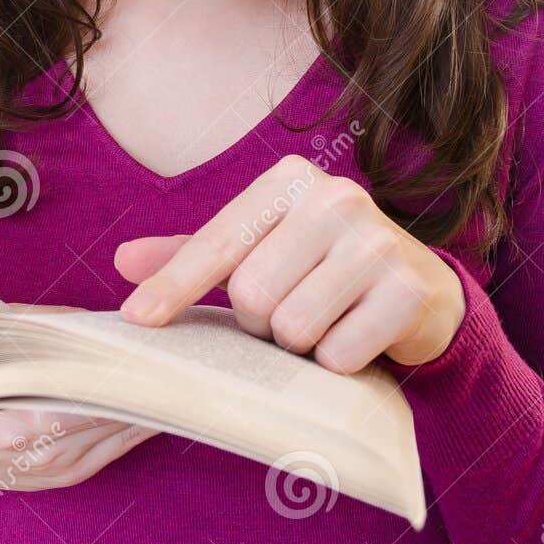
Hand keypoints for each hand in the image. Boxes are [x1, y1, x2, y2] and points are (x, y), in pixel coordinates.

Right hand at [0, 301, 157, 488]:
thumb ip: (36, 332)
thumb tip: (89, 320)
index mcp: (13, 426)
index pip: (81, 401)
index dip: (116, 377)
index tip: (144, 351)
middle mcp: (39, 456)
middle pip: (108, 417)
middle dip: (140, 386)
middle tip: (172, 355)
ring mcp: (55, 472)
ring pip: (117, 435)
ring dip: (147, 405)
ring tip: (174, 372)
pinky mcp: (66, 478)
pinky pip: (112, 450)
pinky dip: (136, 424)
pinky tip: (157, 402)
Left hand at [114, 155, 465, 371]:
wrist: (420, 289)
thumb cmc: (320, 268)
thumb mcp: (258, 250)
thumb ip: (194, 255)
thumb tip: (122, 261)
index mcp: (291, 180)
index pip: (217, 241)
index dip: (173, 285)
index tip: (136, 319)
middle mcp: (336, 198)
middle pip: (253, 294)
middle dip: (261, 323)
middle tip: (290, 313)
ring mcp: (377, 242)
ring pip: (293, 326)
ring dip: (299, 345)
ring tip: (324, 322)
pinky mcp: (408, 290)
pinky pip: (338, 355)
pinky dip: (337, 363)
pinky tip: (357, 336)